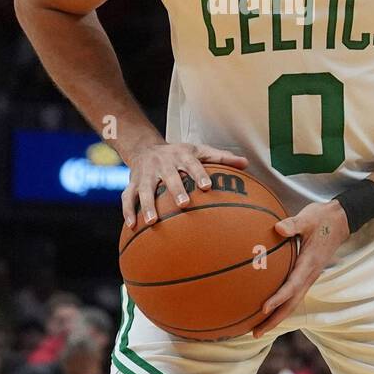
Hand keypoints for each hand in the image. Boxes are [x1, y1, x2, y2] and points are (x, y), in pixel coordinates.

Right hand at [121, 142, 248, 227]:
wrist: (145, 147)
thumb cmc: (179, 153)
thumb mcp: (199, 150)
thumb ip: (221, 158)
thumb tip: (246, 163)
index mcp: (181, 155)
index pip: (192, 164)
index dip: (199, 174)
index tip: (207, 187)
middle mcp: (162, 163)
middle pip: (169, 176)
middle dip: (175, 189)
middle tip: (183, 204)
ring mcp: (146, 174)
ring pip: (145, 189)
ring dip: (147, 205)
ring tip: (152, 222)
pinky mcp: (132, 183)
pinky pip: (128, 197)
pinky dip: (128, 211)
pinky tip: (132, 226)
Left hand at [252, 200, 348, 337]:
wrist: (341, 220)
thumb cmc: (322, 218)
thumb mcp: (308, 217)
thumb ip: (293, 224)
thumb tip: (278, 228)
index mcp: (310, 263)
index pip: (292, 285)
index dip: (278, 298)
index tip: (263, 309)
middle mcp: (310, 275)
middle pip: (292, 304)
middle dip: (274, 319)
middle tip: (255, 333)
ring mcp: (309, 277)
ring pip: (293, 302)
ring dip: (277, 317)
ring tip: (258, 329)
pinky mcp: (307, 275)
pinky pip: (293, 295)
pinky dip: (281, 305)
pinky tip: (268, 309)